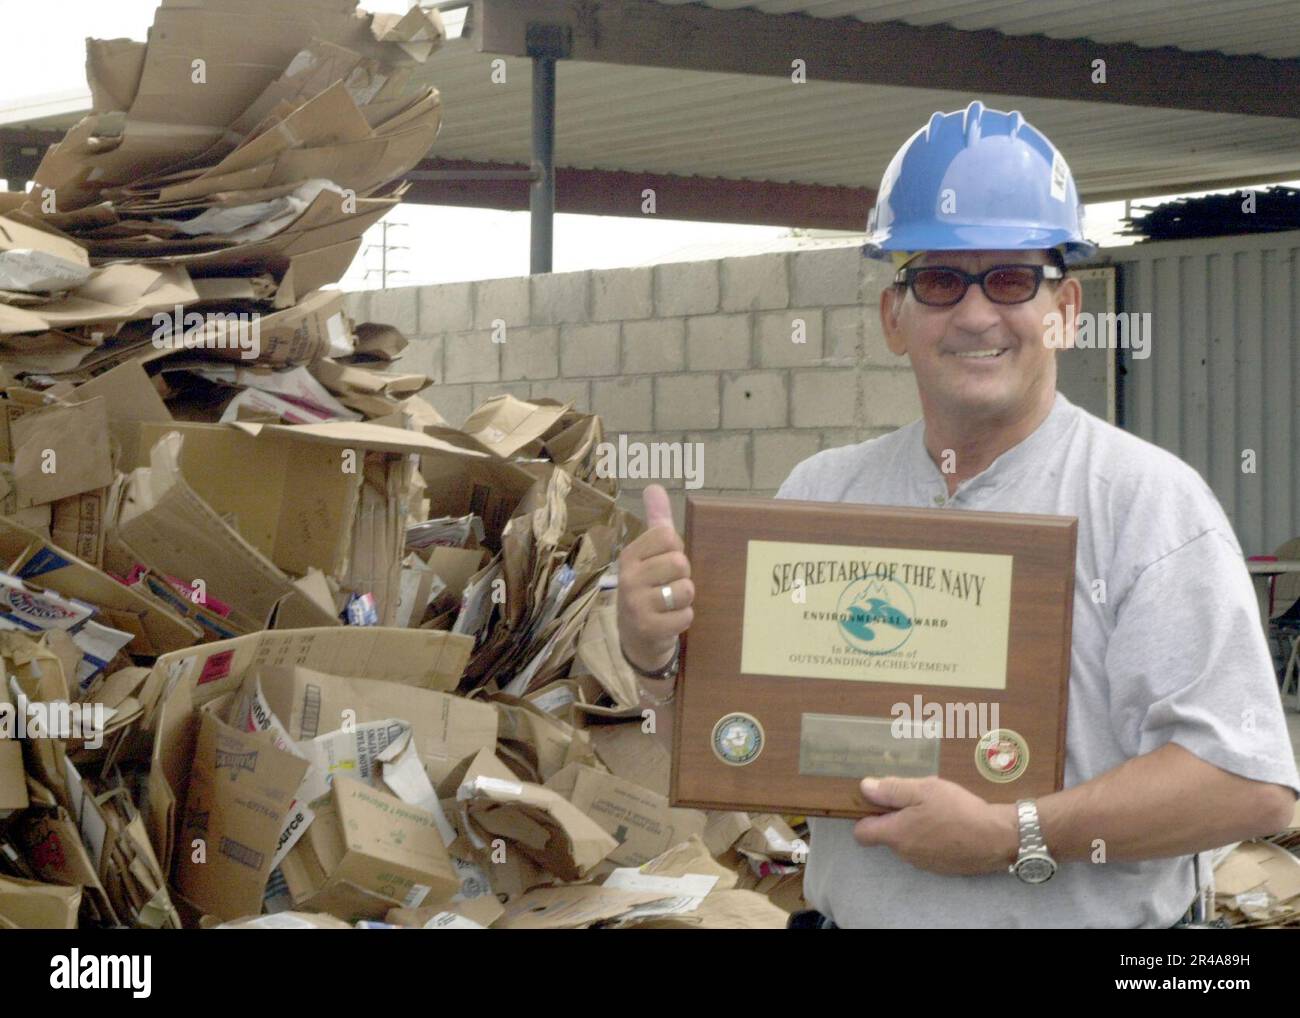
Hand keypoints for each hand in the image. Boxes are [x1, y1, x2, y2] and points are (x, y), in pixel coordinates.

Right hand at [616, 484, 693, 670]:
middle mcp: (628, 577)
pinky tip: (669, 620)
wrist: (636, 636)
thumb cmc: (649, 588)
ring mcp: (636, 604)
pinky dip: (684, 619)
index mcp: (629, 555)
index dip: (676, 549)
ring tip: (669, 604)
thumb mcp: (649, 554)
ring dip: (684, 599)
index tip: (664, 563)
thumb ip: (656, 520)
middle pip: (680, 562)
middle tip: (668, 586)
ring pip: (686, 589)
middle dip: (682, 576)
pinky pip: (686, 616)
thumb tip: (654, 486)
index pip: (668, 536)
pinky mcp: (649, 628)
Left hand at [852, 776, 1018, 875]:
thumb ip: (892, 790)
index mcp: (896, 835)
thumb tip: (865, 788)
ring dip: (914, 826)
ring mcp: (924, 863)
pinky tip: (949, 823)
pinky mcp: (942, 867)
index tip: (878, 801)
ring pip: (908, 842)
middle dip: (895, 817)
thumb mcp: (924, 790)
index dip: (864, 816)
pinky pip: (926, 850)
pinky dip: (931, 837)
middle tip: (915, 798)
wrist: (997, 838)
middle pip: (887, 835)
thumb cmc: (957, 810)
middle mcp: (905, 854)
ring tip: (936, 808)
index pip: (862, 834)